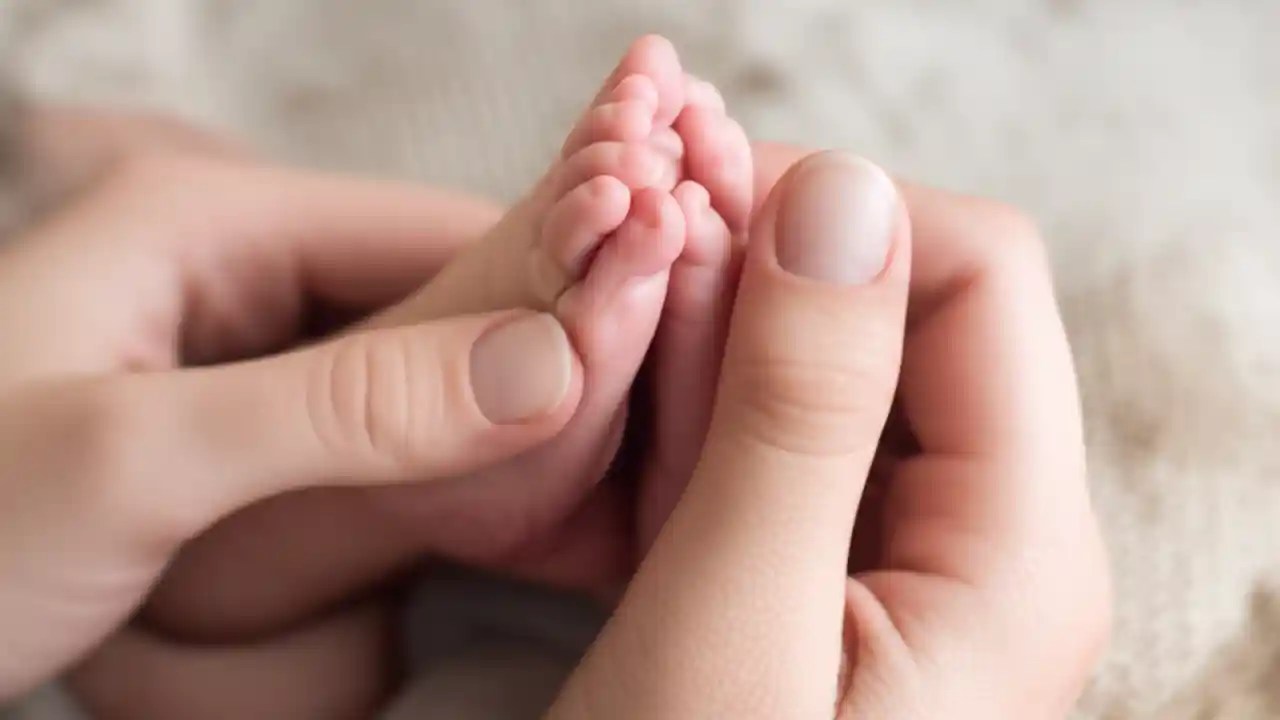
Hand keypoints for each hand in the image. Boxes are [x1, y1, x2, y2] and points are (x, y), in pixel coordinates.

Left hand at [0, 137, 586, 699]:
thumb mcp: (130, 461)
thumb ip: (347, 410)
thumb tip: (554, 367)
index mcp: (210, 222)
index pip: (437, 227)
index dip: (557, 275)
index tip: (657, 325)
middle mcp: (239, 273)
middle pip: (442, 294)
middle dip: (532, 352)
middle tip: (626, 418)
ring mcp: (248, 357)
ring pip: (421, 367)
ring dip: (492, 416)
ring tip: (580, 465)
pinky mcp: (249, 430)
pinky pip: (380, 428)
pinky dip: (440, 461)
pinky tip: (494, 498)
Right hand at [550, 150, 1109, 717]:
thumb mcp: (732, 631)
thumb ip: (798, 414)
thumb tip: (840, 195)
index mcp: (1017, 551)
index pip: (976, 273)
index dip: (835, 217)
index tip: (689, 218)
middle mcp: (990, 538)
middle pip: (910, 306)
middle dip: (765, 270)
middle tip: (626, 279)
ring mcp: (911, 553)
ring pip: (837, 361)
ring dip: (722, 332)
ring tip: (614, 351)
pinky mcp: (834, 570)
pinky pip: (787, 433)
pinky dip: (706, 402)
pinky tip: (631, 420)